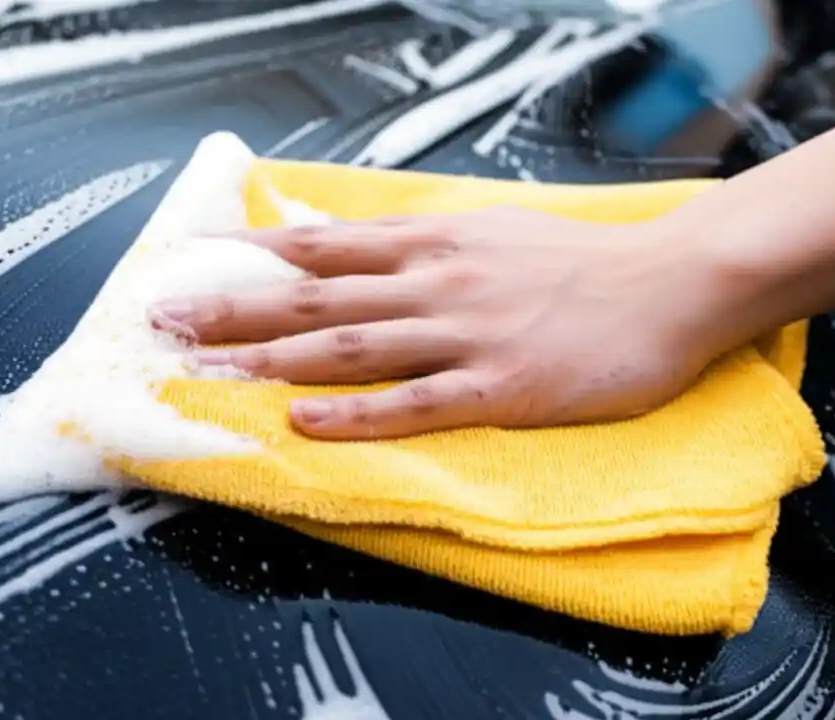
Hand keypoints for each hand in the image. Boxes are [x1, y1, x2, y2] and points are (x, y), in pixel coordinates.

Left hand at [150, 206, 731, 439]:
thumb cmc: (583, 263)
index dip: (251, 261)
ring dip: (269, 361)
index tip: (193, 267)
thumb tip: (361, 245)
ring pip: (347, 351)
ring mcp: (466, 336)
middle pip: (313, 300)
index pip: (322, 250)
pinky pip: (411, 404)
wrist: (668, 285)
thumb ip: (424, 240)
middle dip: (232, 310)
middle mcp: (436, 283)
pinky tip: (302, 420)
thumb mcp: (493, 229)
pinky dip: (351, 414)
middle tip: (166, 324)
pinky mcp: (500, 387)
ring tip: (207, 373)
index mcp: (435, 244)